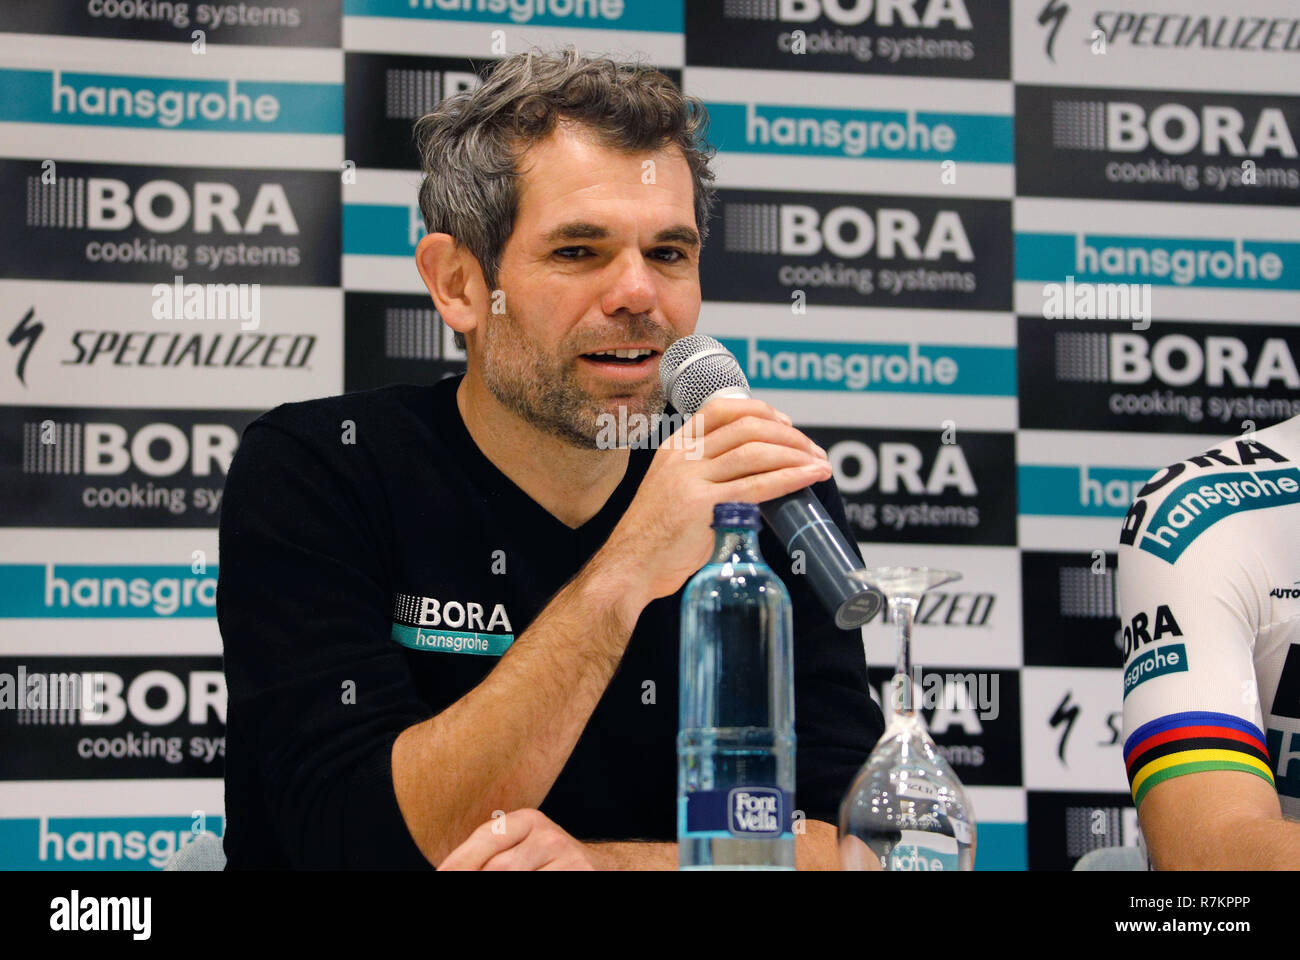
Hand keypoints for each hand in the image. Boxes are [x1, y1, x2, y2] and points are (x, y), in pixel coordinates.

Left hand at [436, 808, 595, 870]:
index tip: (441, 875)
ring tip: (516, 877)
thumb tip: (448, 871)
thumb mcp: (522, 849)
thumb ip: (489, 855)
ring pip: (516, 879)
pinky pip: (542, 886)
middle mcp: (548, 835)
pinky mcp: (579, 875)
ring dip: (501, 885)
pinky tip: (533, 881)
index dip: (458, 861)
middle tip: (459, 882)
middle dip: (478, 879)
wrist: (603, 870)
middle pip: (498, 868)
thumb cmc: (548, 865)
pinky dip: (531, 887)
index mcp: (528, 820)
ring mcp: (567, 858)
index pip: (485, 839)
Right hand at [596, 397, 830, 613]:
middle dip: (790, 436)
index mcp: (674, 447)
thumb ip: (705, 475)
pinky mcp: (704, 506)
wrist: (629, 566)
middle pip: (747, 427)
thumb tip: (755, 474)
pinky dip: (790, 477)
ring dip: (797, 454)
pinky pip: (757, 484)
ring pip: (756, 452)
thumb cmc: (655, 537)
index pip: (722, 408)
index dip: (761, 410)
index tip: (786, 424)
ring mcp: (692, 479)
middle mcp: (682, 456)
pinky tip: (810, 477)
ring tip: (820, 464)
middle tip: (813, 450)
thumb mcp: (673, 489)